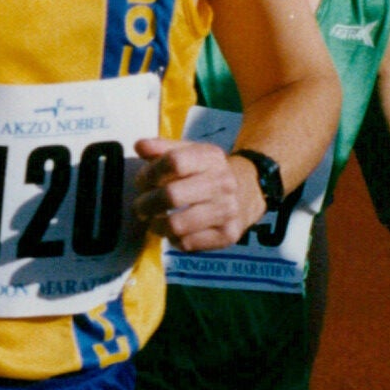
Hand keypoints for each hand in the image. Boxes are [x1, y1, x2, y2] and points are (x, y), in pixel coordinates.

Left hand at [132, 137, 261, 251]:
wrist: (249, 190)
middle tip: (141, 207)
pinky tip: (175, 231)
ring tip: (155, 221)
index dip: (150, 173)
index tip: (142, 182)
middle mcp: (223, 183)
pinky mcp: (228, 235)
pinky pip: (188, 243)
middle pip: (171, 196)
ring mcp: (228, 210)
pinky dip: (174, 239)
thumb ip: (162, 149)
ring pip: (177, 225)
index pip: (174, 162)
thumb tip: (140, 146)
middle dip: (146, 204)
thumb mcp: (190, 153)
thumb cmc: (208, 172)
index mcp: (211, 158)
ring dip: (157, 226)